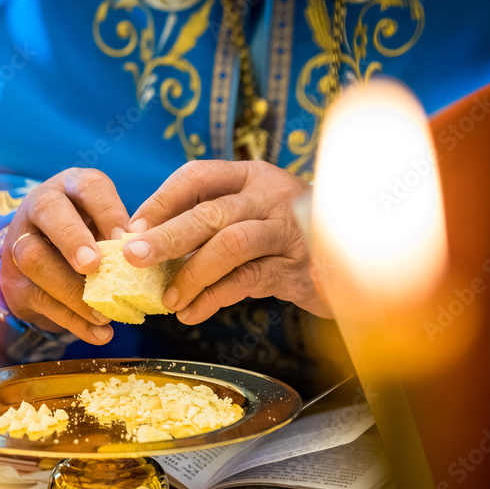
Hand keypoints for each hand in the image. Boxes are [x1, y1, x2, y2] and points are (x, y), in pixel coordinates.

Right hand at [0, 168, 129, 344]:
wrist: (39, 260)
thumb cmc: (86, 237)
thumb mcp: (103, 227)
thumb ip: (120, 238)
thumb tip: (147, 258)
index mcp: (70, 187)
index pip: (88, 187)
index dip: (108, 211)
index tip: (126, 238)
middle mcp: (40, 208)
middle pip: (49, 213)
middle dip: (72, 239)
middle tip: (93, 266)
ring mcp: (20, 242)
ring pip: (36, 260)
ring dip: (71, 290)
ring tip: (102, 313)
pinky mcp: (15, 281)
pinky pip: (39, 299)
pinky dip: (72, 320)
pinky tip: (98, 333)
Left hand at [122, 160, 330, 323]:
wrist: (356, 256)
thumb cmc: (284, 236)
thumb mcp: (249, 216)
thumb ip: (209, 223)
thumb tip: (147, 248)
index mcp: (250, 175)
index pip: (197, 176)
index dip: (160, 200)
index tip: (133, 228)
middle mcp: (270, 195)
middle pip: (210, 212)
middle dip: (166, 236)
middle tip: (134, 258)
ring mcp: (288, 230)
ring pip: (230, 245)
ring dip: (191, 274)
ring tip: (167, 298)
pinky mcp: (299, 267)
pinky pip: (248, 280)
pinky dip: (214, 298)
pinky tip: (192, 312)